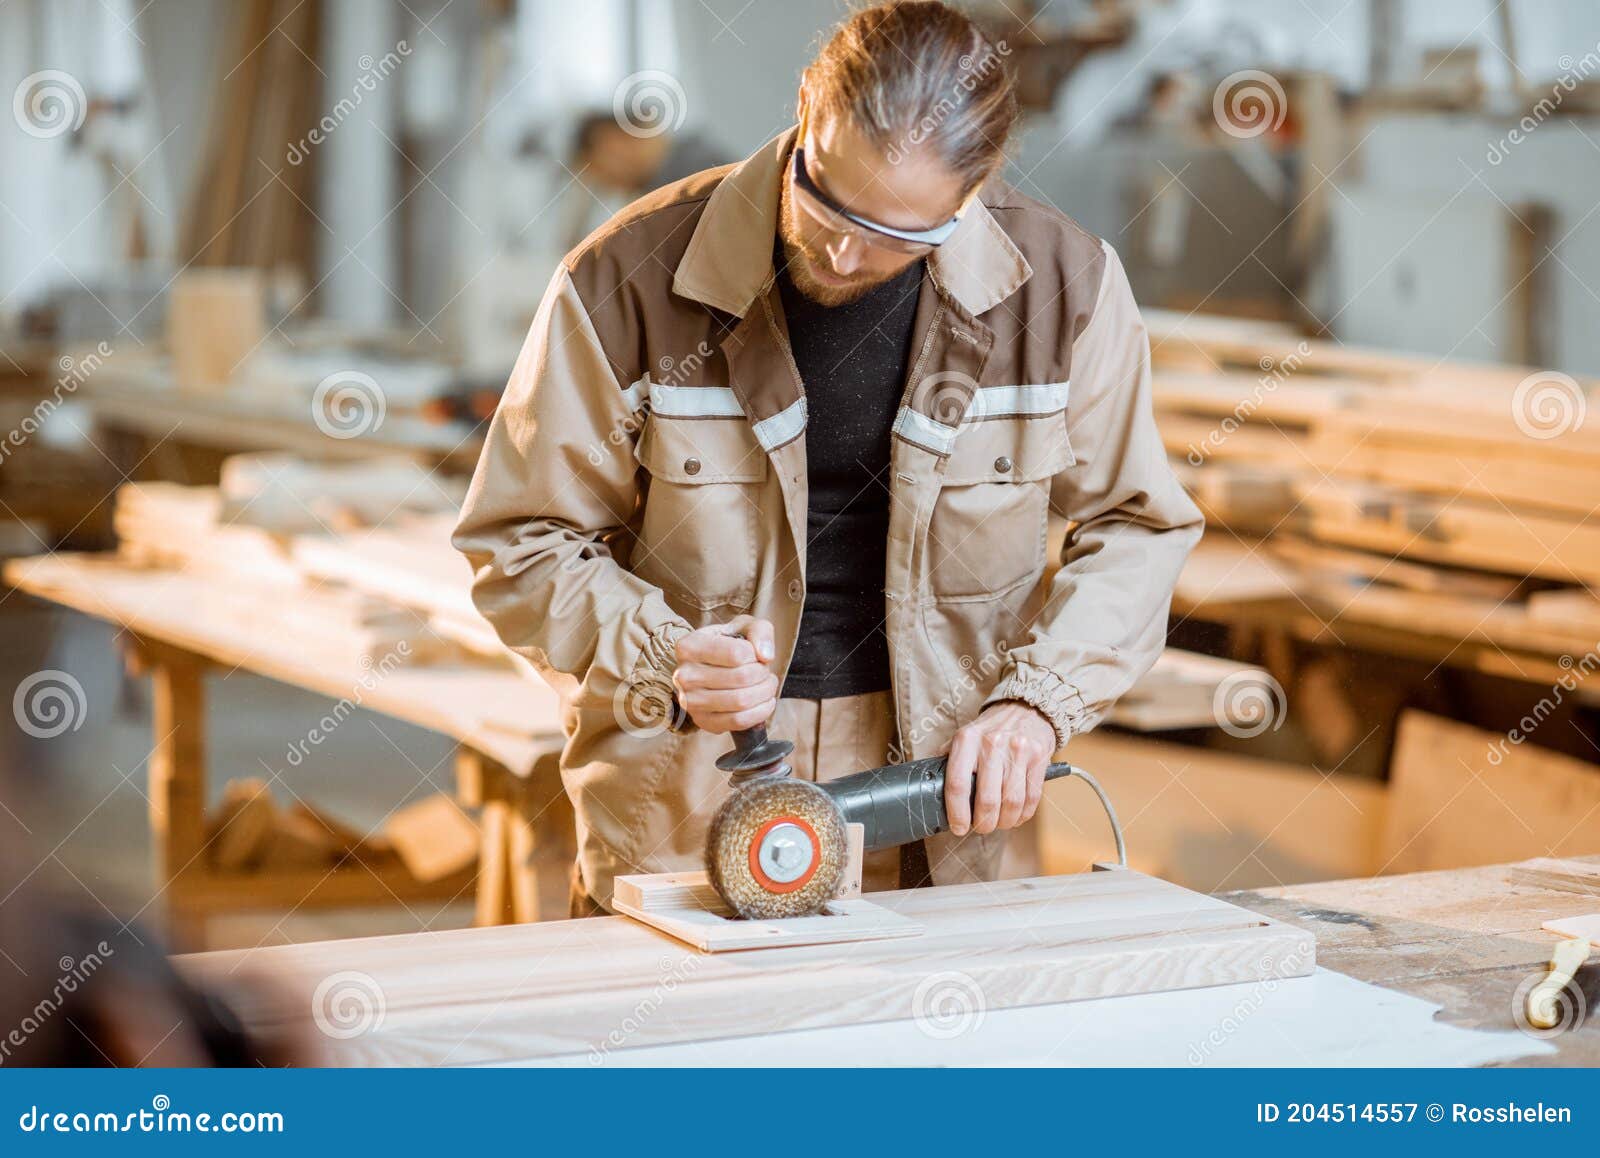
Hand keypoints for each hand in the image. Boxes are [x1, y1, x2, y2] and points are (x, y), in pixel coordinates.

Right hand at [671, 615, 778, 733]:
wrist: (709, 668)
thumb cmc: (727, 645)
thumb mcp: (743, 627)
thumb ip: (759, 631)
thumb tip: (765, 655)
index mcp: (689, 647)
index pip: (737, 654)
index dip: (755, 655)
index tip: (754, 655)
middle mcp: (684, 675)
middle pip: (742, 678)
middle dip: (763, 674)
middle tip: (765, 671)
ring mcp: (691, 701)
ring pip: (741, 701)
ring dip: (765, 692)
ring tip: (767, 684)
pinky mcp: (702, 721)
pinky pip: (738, 721)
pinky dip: (760, 712)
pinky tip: (764, 701)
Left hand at [944, 702, 1056, 835]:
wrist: (1025, 707)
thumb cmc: (989, 730)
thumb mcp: (964, 736)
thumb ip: (947, 760)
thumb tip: (929, 789)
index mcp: (967, 739)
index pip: (957, 784)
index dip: (957, 813)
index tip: (958, 827)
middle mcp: (992, 743)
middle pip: (987, 800)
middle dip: (983, 823)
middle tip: (981, 828)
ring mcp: (1018, 750)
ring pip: (1011, 802)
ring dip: (1004, 822)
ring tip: (999, 823)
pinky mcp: (1039, 757)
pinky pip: (1031, 798)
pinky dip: (1023, 815)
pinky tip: (1016, 816)